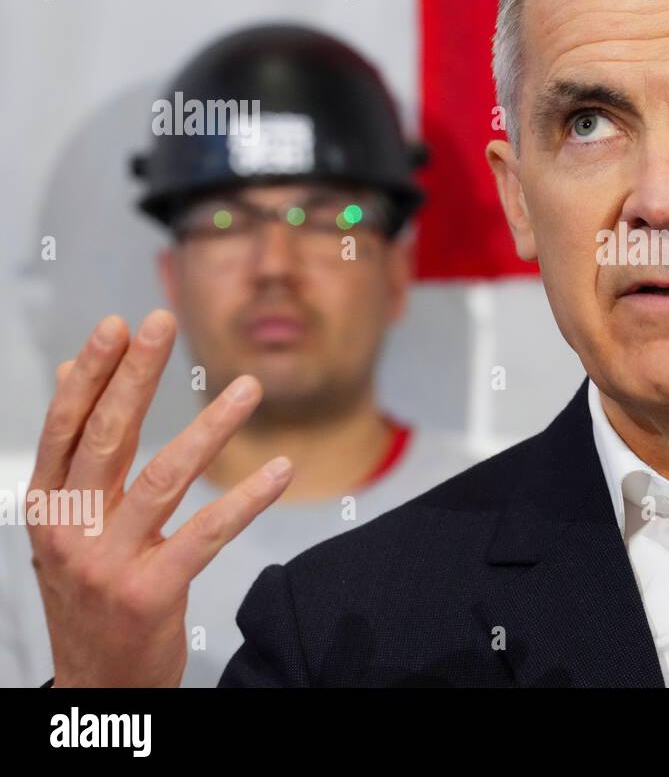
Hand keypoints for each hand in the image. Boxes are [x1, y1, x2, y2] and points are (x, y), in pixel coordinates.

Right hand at [26, 309, 293, 685]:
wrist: (98, 686)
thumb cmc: (91, 593)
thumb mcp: (66, 525)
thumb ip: (73, 454)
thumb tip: (65, 373)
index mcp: (47, 508)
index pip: (66, 426)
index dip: (91, 373)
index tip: (120, 324)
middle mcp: (68, 532)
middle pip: (106, 438)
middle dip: (135, 374)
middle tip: (164, 323)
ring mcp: (106, 564)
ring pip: (162, 479)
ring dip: (211, 428)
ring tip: (249, 388)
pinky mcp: (151, 593)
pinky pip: (207, 534)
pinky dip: (247, 499)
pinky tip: (280, 469)